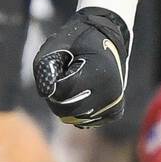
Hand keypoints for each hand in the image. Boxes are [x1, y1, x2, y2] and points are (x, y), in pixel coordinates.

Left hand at [33, 7, 128, 128]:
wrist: (107, 41)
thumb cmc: (78, 42)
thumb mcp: (57, 45)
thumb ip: (45, 66)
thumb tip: (46, 93)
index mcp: (98, 73)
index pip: (62, 92)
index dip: (52, 82)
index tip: (59, 69)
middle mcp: (111, 92)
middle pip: (68, 109)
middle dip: (57, 96)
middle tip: (63, 78)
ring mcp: (115, 104)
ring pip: (75, 118)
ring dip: (67, 104)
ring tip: (76, 83)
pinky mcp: (115, 112)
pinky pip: (86, 120)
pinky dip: (79, 110)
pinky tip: (83, 93)